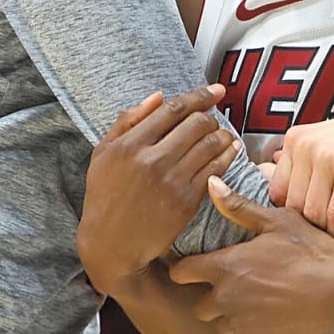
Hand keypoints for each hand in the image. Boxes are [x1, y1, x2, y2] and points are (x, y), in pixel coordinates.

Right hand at [78, 85, 241, 293]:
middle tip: (214, 117)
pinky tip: (231, 149)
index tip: (215, 90)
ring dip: (223, 133)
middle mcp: (152, 159)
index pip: (173, 109)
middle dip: (210, 115)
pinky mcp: (187, 200)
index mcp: (130, 144)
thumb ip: (127, 121)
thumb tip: (158, 96)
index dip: (200, 95)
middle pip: (196, 123)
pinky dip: (227, 155)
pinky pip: (215, 169)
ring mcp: (171, 180)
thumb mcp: (103, 154)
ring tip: (225, 132)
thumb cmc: (105, 195)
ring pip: (210, 144)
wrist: (112, 243)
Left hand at [168, 177, 333, 333]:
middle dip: (211, 295)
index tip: (191, 268)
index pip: (181, 272)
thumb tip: (212, 185)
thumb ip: (239, 207)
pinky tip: (267, 314)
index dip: (183, 269)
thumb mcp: (276, 221)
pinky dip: (248, 329)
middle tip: (233, 283)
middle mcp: (226, 297)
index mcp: (225, 266)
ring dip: (230, 313)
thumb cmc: (311, 254)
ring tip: (253, 299)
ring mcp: (240, 322)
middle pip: (199, 305)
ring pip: (219, 323)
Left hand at [273, 97, 333, 236]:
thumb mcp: (330, 143)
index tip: (309, 216)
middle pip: (293, 204)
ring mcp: (325, 158)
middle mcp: (305, 146)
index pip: (277, 189)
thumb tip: (277, 194)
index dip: (293, 209)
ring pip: (312, 213)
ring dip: (326, 227)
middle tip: (327, 227)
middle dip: (310, 221)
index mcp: (296, 139)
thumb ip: (305, 165)